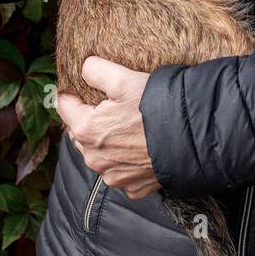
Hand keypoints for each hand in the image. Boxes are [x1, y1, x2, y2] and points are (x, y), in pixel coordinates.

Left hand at [55, 57, 161, 199]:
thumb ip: (96, 70)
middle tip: (111, 104)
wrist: (191, 139)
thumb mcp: (124, 78)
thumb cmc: (156, 107)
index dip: (72, 92)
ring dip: (107, 141)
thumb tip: (84, 68)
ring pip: (100, 154)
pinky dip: (126, 159)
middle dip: (90, 118)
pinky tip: (141, 146)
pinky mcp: (132, 187)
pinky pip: (121, 170)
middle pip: (80, 132)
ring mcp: (113, 176)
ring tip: (128, 125)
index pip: (63, 106)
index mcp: (86, 130)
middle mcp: (94, 159)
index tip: (81, 85)